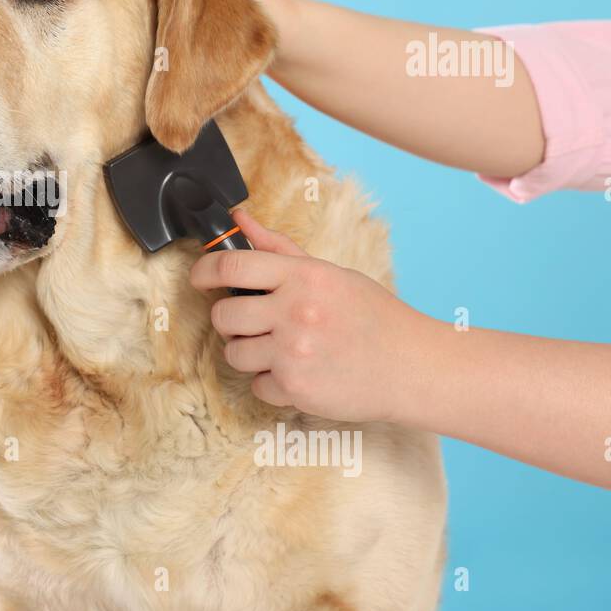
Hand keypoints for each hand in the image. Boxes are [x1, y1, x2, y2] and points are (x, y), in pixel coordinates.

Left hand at [189, 210, 445, 422]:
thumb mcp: (330, 273)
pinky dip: (272, 383)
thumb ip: (279, 249)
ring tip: (279, 349)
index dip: (203, 272)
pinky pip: (257, 386)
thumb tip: (239, 221)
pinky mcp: (296, 388)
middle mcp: (294, 312)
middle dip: (230, 320)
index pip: (230, 266)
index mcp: (303, 277)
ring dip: (248, 354)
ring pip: (234, 354)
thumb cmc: (372, 316)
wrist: (412, 366)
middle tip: (252, 322)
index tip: (199, 278)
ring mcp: (293, 353)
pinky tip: (299, 372)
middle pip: (223, 316)